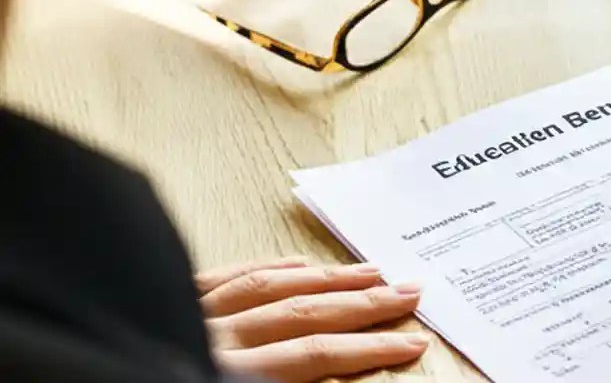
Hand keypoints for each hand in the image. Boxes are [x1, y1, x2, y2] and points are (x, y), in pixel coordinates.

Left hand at [196, 257, 428, 382]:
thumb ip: (285, 380)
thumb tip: (329, 371)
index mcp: (229, 372)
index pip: (313, 355)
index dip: (367, 350)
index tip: (411, 343)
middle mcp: (216, 337)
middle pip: (302, 313)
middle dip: (362, 305)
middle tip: (407, 293)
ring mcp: (194, 314)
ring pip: (269, 287)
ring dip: (326, 279)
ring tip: (370, 273)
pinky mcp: (174, 300)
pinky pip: (224, 276)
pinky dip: (266, 268)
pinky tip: (298, 264)